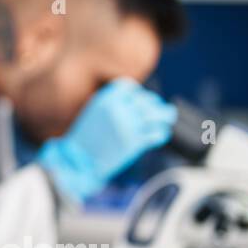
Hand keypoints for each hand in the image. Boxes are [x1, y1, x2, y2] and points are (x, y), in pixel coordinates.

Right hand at [36, 78, 176, 200]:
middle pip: (146, 99)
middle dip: (154, 102)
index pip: (129, 87)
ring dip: (165, 115)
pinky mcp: (135, 143)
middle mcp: (118, 110)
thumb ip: (112, 105)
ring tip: (169, 116)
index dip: (137, 92)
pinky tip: (161, 133)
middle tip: (159, 108)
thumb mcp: (94, 113)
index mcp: (105, 100)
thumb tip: (135, 102)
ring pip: (156, 115)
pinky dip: (162, 133)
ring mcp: (128, 126)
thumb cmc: (85, 139)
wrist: (78, 160)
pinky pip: (156, 134)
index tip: (141, 98)